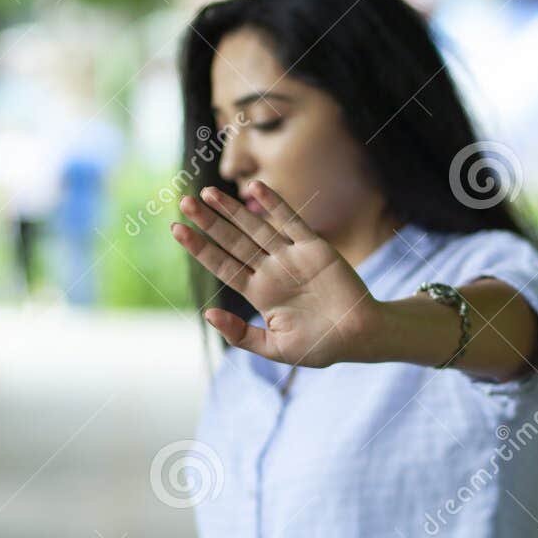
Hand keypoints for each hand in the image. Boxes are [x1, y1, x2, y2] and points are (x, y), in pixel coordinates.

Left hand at [170, 181, 378, 366]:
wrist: (359, 336)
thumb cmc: (320, 346)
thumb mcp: (275, 348)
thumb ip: (241, 334)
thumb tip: (207, 314)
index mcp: (259, 293)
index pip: (223, 265)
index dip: (200, 248)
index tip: (177, 230)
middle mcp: (271, 270)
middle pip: (232, 241)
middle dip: (208, 222)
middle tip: (184, 203)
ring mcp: (291, 256)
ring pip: (255, 228)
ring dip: (232, 210)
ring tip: (206, 194)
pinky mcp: (314, 247)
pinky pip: (291, 221)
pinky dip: (274, 204)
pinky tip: (254, 188)